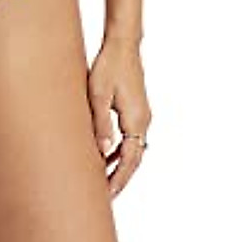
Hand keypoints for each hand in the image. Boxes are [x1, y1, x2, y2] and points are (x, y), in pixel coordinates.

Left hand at [87, 38, 150, 199]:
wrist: (123, 44)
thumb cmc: (108, 66)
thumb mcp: (98, 95)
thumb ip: (100, 124)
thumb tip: (102, 153)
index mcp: (136, 120)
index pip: (130, 160)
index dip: (118, 179)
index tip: (107, 196)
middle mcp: (143, 120)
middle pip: (134, 159)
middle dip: (120, 178)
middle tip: (105, 197)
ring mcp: (142, 115)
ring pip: (133, 148)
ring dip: (120, 164)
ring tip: (103, 180)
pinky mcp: (137, 109)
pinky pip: (131, 137)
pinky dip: (120, 149)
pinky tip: (106, 154)